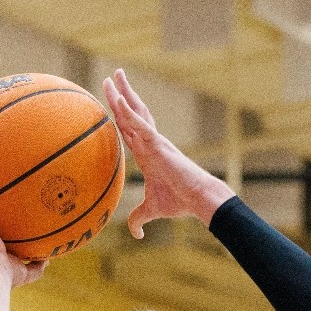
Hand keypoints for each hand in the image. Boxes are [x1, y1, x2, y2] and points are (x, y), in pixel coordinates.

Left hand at [101, 68, 233, 237]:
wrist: (198, 198)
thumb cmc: (179, 202)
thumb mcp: (151, 210)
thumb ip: (139, 219)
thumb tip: (135, 234)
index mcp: (147, 153)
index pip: (130, 129)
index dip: (120, 115)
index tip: (112, 101)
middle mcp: (150, 142)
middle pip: (132, 113)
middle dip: (121, 94)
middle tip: (112, 77)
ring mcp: (153, 140)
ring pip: (134, 112)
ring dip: (122, 93)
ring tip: (114, 76)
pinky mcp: (157, 143)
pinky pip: (139, 123)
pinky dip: (127, 111)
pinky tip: (117, 98)